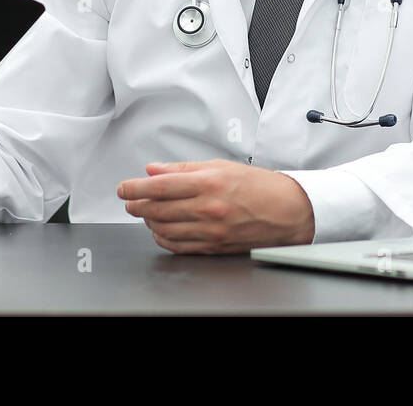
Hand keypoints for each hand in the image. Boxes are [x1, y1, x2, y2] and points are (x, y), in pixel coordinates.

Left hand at [117, 159, 314, 253]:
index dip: (135, 188)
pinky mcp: (214, 247)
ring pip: (165, 230)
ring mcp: (211, 231)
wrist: (289, 210)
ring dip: (148, 222)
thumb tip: (154, 169)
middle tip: (130, 201)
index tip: (123, 188)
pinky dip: (163, 239)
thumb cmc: (259, 186)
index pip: (160, 186)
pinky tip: (160, 230)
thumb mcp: (221, 166)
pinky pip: (179, 247)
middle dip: (137, 206)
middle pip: (158, 210)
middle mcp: (209, 208)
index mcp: (209, 183)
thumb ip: (184, 169)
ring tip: (145, 213)